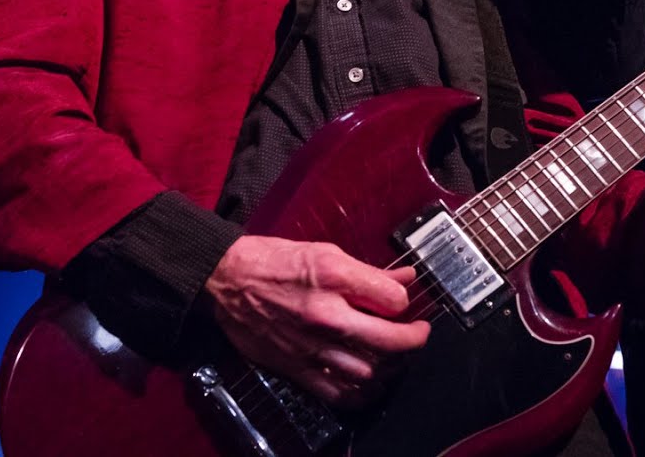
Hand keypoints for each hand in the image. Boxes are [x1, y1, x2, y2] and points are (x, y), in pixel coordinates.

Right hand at [202, 235, 428, 408]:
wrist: (226, 281)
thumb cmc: (272, 261)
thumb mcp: (325, 252)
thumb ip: (367, 271)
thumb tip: (403, 280)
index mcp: (333, 277)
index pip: (392, 299)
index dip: (405, 300)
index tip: (404, 301)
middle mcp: (326, 314)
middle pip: (388, 340)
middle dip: (413, 339)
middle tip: (418, 333)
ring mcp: (311, 345)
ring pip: (369, 372)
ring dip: (390, 367)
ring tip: (395, 356)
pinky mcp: (296, 367)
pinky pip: (339, 393)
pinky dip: (361, 393)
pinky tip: (370, 381)